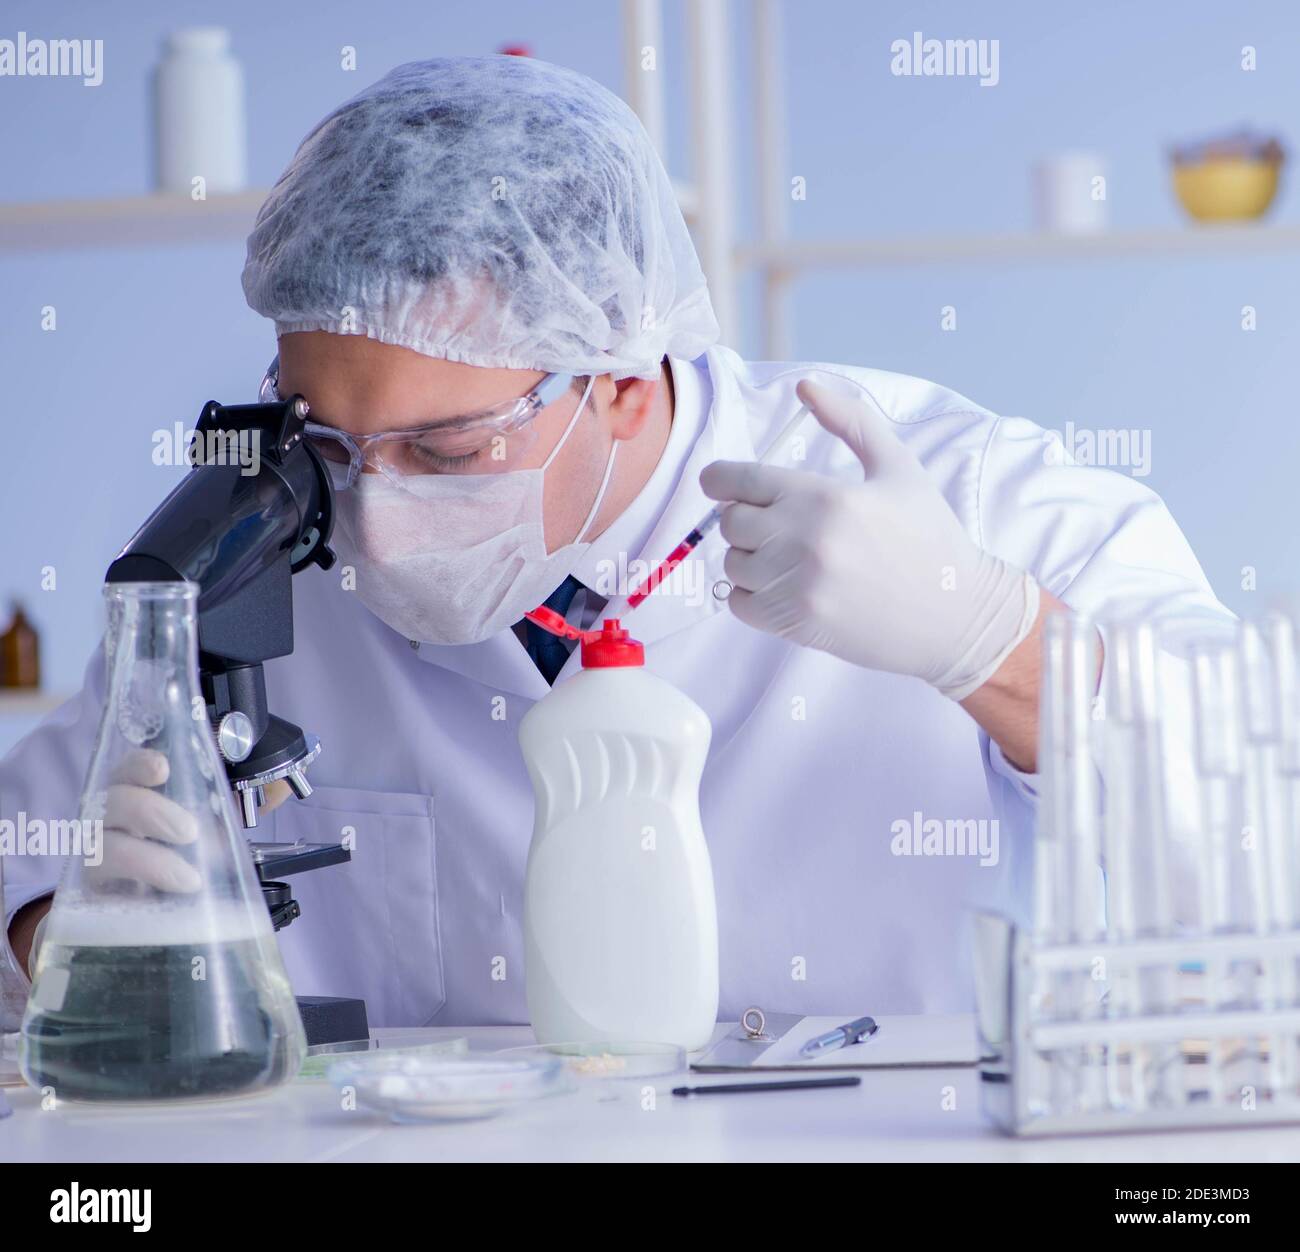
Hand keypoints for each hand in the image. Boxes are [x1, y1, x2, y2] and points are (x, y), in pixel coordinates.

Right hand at [90, 751, 291, 892]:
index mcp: (136, 795)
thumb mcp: (212, 830)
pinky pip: (99, 893)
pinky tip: (157, 902)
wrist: (166, 912)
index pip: (126, 769)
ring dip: (146, 860)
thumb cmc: (188, 859)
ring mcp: (96, 859)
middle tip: (189, 831)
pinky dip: (131, 895)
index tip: (162, 767)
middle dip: (147, 811)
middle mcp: (108, 822)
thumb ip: (228, 811)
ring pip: (100, 849)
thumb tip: (276, 792)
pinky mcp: (93, 898)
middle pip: (108, 803)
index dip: (138, 764)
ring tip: (188, 879)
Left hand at [699, 379, 1038, 698]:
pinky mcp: (794, 623)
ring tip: (788, 555)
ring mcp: (796, 586)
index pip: (739, 480)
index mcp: (825, 497)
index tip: (718, 482)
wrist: (955, 616)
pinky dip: (753, 593)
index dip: (720, 479)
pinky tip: (787, 586)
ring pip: (732, 562)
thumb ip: (850, 420)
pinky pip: (739, 602)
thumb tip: (805, 386)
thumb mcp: (898, 467)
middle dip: (745, 517)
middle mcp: (803, 541)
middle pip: (731, 521)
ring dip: (750, 556)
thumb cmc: (928, 538)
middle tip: (775, 521)